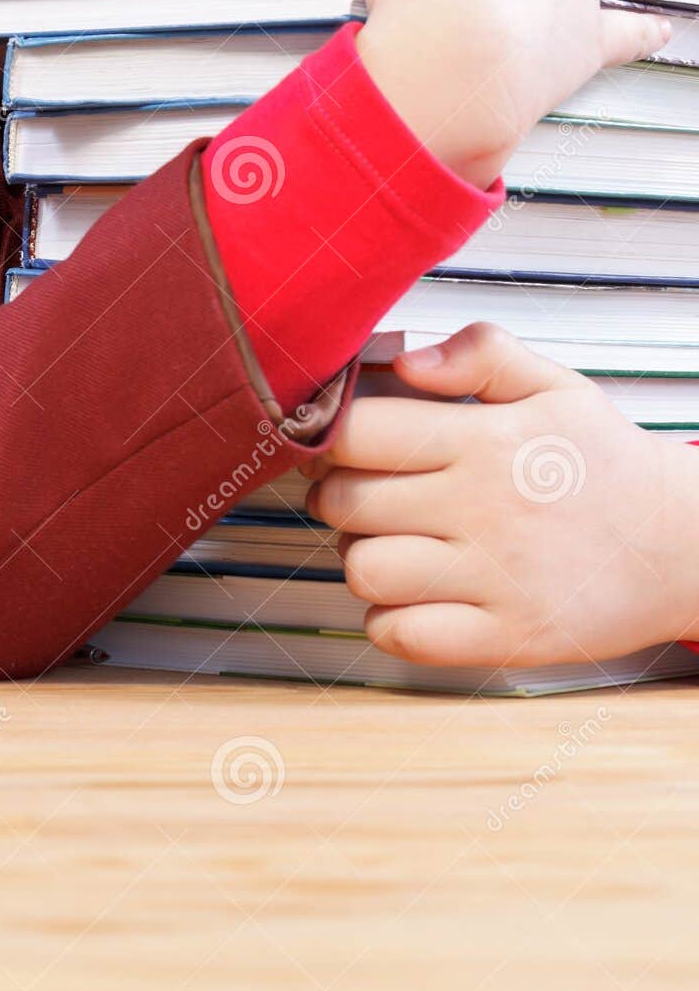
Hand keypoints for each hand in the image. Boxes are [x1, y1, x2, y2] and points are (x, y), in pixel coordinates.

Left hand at [306, 323, 698, 667]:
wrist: (685, 543)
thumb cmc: (608, 465)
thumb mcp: (557, 386)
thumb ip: (482, 354)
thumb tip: (407, 360)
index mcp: (487, 441)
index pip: (359, 433)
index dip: (329, 437)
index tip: (337, 444)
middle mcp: (483, 508)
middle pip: (347, 503)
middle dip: (335, 497)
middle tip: (363, 495)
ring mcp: (495, 578)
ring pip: (366, 571)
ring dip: (363, 558)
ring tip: (392, 545)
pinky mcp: (506, 636)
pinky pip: (402, 635)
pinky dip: (391, 620)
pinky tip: (415, 597)